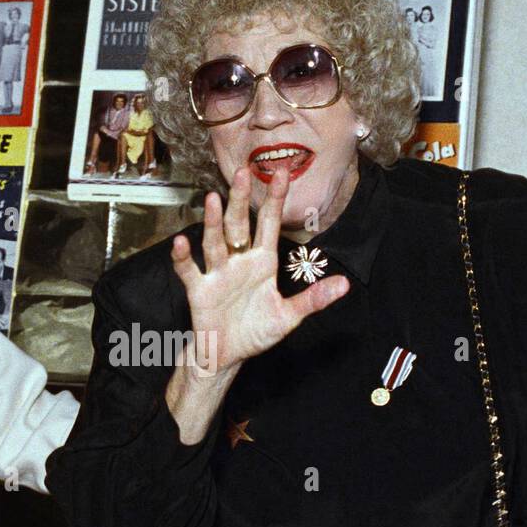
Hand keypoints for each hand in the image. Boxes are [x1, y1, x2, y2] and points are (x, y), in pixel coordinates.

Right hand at [170, 164, 349, 376]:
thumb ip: (314, 299)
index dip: (275, 199)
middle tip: (243, 172)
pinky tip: (181, 243)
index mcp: (262, 262)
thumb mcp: (289, 316)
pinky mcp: (199, 290)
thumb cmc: (255, 331)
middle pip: (239, 225)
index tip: (282, 173)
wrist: (227, 354)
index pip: (269, 224)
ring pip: (214, 242)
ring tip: (212, 200)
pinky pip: (189, 270)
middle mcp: (239, 261)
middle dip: (241, 200)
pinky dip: (183, 258)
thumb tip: (345, 285)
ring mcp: (218, 273)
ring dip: (213, 222)